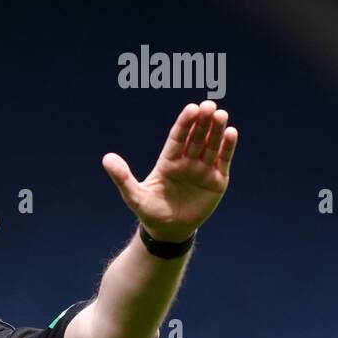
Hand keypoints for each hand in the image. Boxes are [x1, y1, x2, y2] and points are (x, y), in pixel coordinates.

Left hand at [102, 99, 237, 240]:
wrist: (169, 233)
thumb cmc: (150, 212)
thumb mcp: (134, 196)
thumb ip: (122, 177)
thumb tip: (106, 158)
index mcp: (169, 160)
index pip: (178, 137)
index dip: (185, 123)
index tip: (192, 108)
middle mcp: (188, 160)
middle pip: (197, 136)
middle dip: (203, 121)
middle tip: (209, 105)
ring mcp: (203, 169)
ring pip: (211, 145)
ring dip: (217, 130)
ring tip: (221, 115)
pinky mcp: (217, 180)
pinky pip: (223, 160)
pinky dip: (228, 147)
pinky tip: (231, 132)